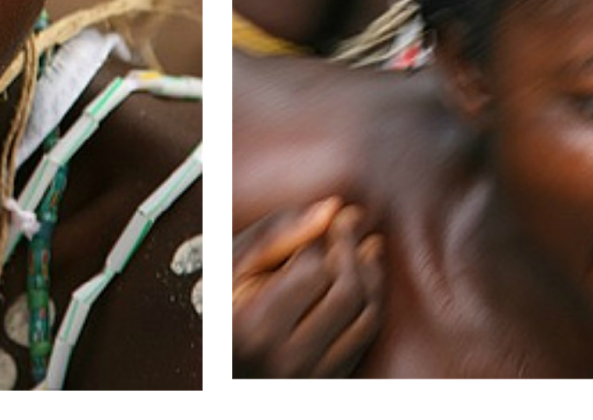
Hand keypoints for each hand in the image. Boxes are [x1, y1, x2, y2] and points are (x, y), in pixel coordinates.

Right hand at [232, 197, 384, 378]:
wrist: (225, 353)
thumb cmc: (222, 302)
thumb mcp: (233, 264)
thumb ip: (276, 233)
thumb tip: (331, 209)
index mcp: (253, 326)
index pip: (314, 268)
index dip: (326, 236)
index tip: (334, 217)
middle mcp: (285, 358)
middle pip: (346, 292)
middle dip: (353, 250)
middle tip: (352, 223)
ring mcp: (309, 377)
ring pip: (366, 317)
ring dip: (371, 275)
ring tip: (364, 248)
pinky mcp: (327, 383)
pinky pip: (365, 340)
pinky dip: (371, 305)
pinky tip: (363, 280)